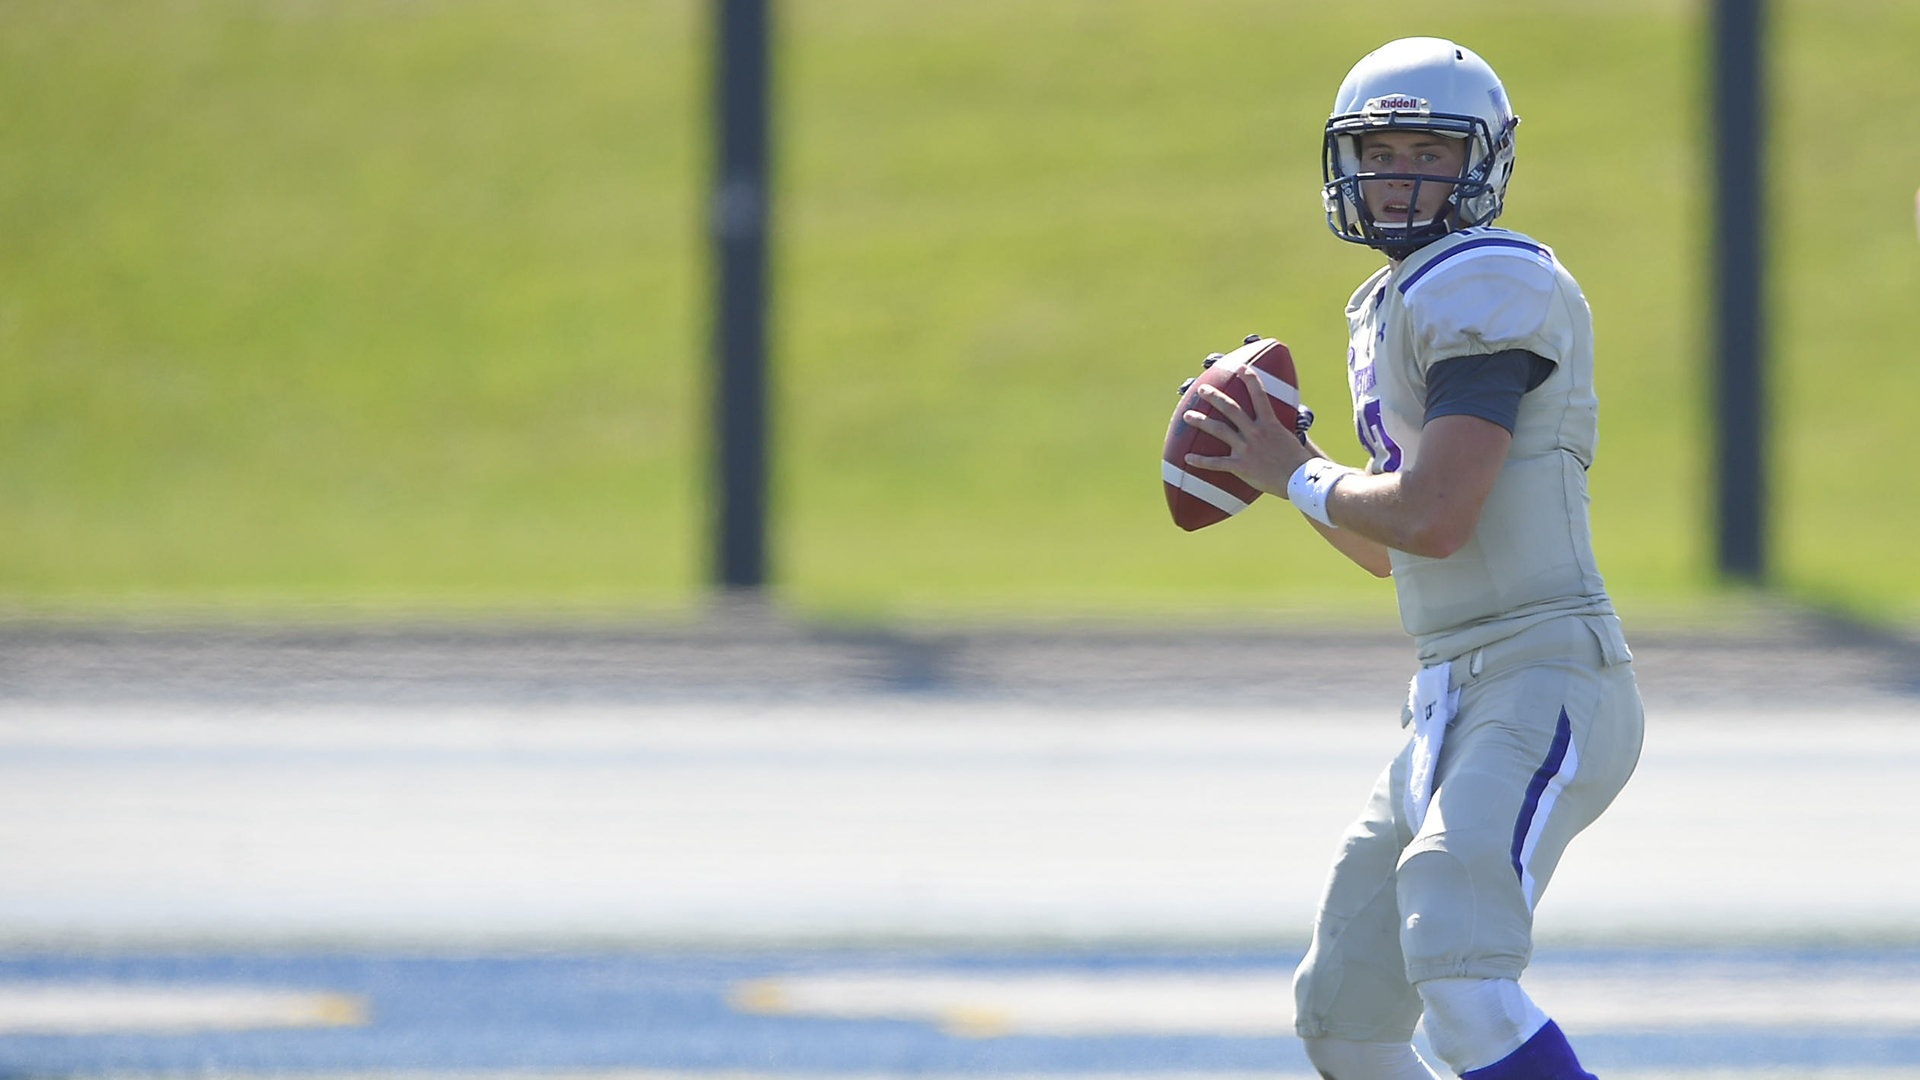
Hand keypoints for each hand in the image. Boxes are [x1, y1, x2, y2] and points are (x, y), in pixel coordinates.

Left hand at [1181, 368, 1313, 496]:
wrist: (1300, 481)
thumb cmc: (1298, 460)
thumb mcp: (1290, 437)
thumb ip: (1279, 428)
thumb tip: (1280, 420)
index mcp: (1270, 423)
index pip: (1259, 395)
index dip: (1250, 380)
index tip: (1241, 368)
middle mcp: (1256, 432)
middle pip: (1231, 409)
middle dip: (1215, 397)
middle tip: (1202, 390)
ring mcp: (1247, 449)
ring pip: (1219, 430)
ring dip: (1201, 422)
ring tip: (1187, 415)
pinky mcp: (1241, 466)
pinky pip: (1216, 463)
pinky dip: (1200, 461)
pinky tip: (1187, 458)